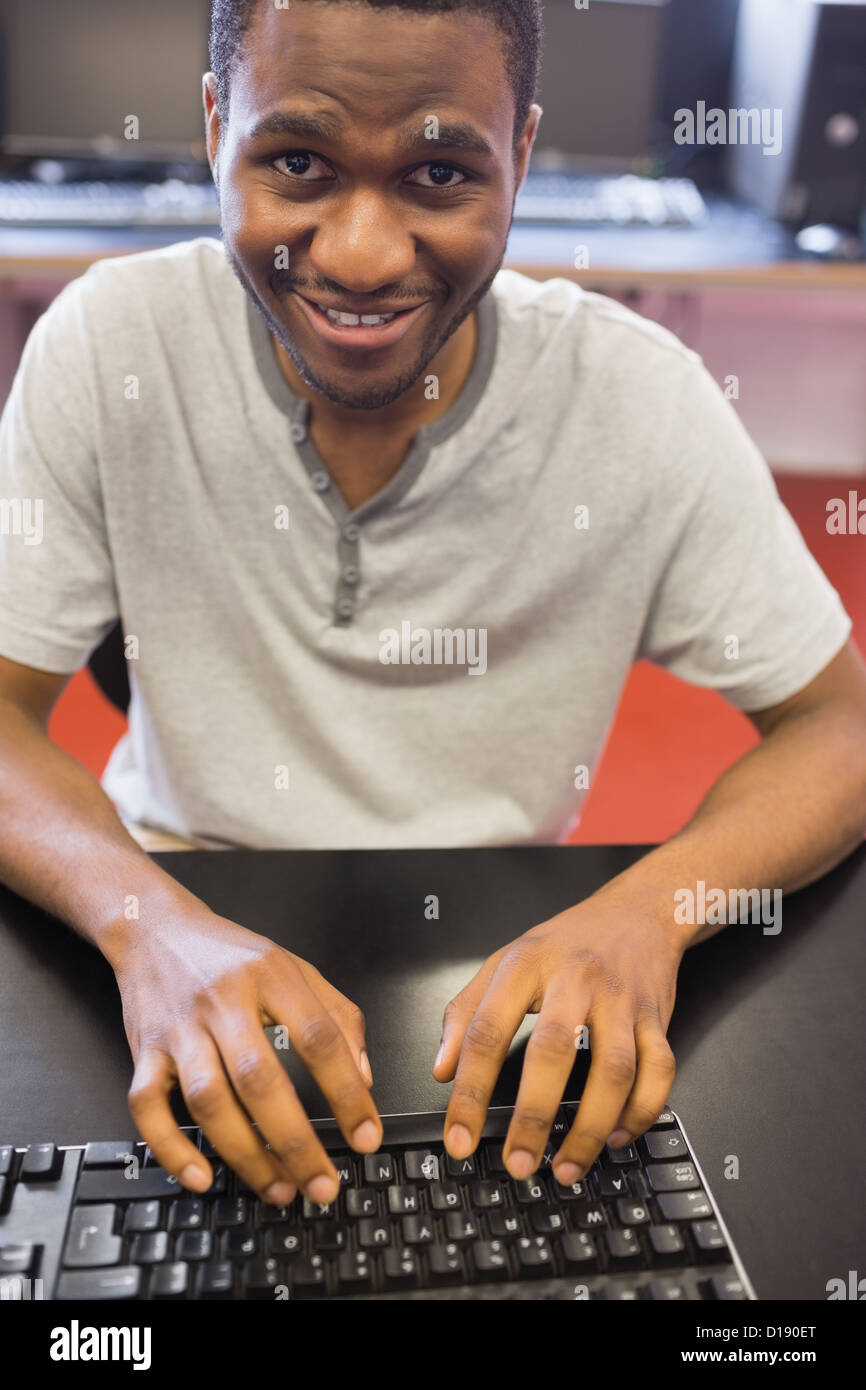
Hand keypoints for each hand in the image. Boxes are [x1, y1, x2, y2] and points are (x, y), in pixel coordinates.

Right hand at [112, 905, 380, 1204]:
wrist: (155, 931)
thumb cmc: (231, 957)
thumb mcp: (296, 968)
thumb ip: (339, 1017)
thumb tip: (363, 1079)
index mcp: (271, 976)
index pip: (318, 1038)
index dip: (347, 1093)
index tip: (366, 1137)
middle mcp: (223, 1001)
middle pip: (259, 1078)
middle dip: (295, 1141)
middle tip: (321, 1184)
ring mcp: (179, 1028)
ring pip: (208, 1100)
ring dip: (244, 1154)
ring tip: (278, 1189)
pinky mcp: (143, 1051)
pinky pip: (147, 1107)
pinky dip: (172, 1148)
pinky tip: (201, 1177)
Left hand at [433, 890, 684, 1184]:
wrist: (637, 912)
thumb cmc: (566, 942)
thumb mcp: (504, 960)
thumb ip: (465, 1012)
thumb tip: (442, 1070)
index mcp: (526, 965)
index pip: (487, 1031)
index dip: (470, 1091)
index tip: (459, 1138)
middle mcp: (575, 980)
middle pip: (553, 1052)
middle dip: (533, 1117)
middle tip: (518, 1164)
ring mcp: (621, 999)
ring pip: (614, 1070)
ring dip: (590, 1127)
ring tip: (567, 1167)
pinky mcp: (657, 1017)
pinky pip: (659, 1071)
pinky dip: (641, 1112)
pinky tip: (617, 1136)